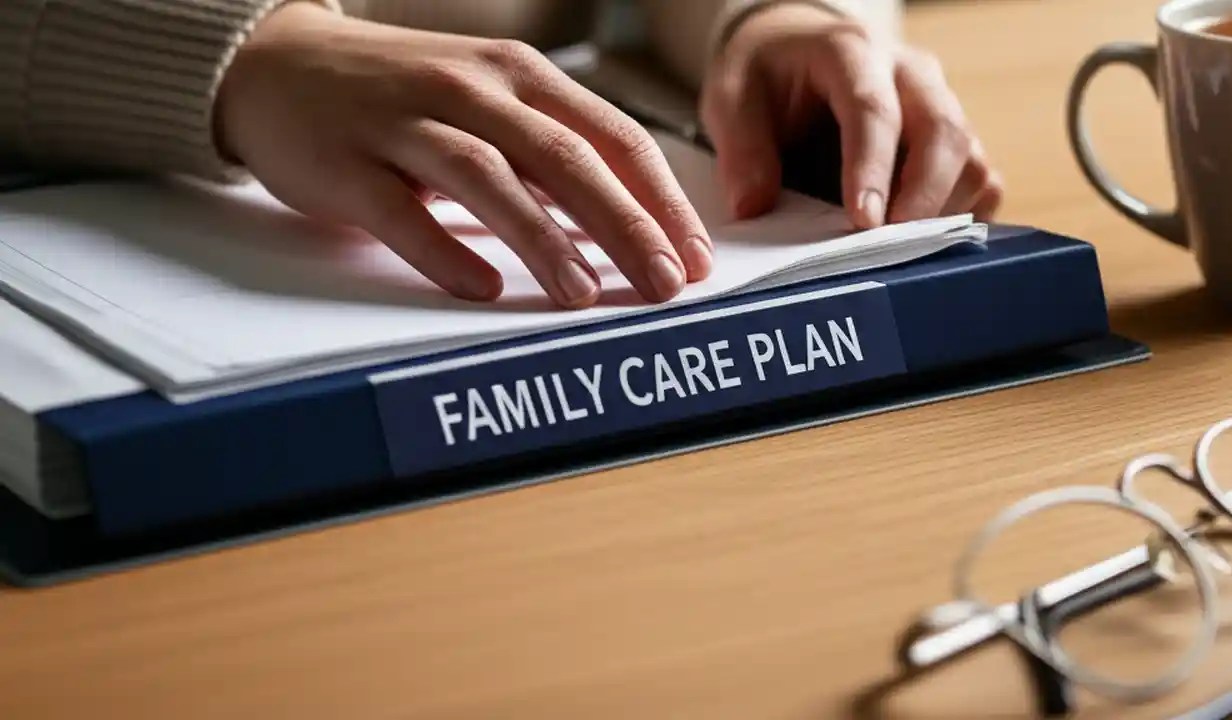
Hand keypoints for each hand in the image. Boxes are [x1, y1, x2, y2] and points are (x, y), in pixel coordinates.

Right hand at [215, 2, 711, 307]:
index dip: (661, 199)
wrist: (278, 61)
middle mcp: (472, 91)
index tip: (695, 256)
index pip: (612, 136)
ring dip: (544, 241)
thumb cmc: (400, 90)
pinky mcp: (348, 164)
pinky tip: (480, 288)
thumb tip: (630, 218)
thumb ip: (550, 147)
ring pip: (491, 179)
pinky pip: (401, 212)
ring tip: (585, 295)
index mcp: (519, 75)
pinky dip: (444, 251)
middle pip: (565, 160)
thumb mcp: (488, 96)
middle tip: (665, 285)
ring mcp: (406, 124)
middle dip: (625, 225)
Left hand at [700, 3, 1001, 226]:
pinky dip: (962, 214)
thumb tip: (753, 208)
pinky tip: (921, 241)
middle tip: (889, 247)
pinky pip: (982, 179)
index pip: (873, 109)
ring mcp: (939, 103)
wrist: (797, 46)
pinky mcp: (953, 136)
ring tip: (898, 250)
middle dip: (924, 197)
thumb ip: (741, 150)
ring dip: (943, 211)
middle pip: (944, 131)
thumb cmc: (767, 75)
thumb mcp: (731, 97)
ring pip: (972, 158)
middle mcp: (909, 73)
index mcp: (851, 52)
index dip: (873, 169)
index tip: (863, 222)